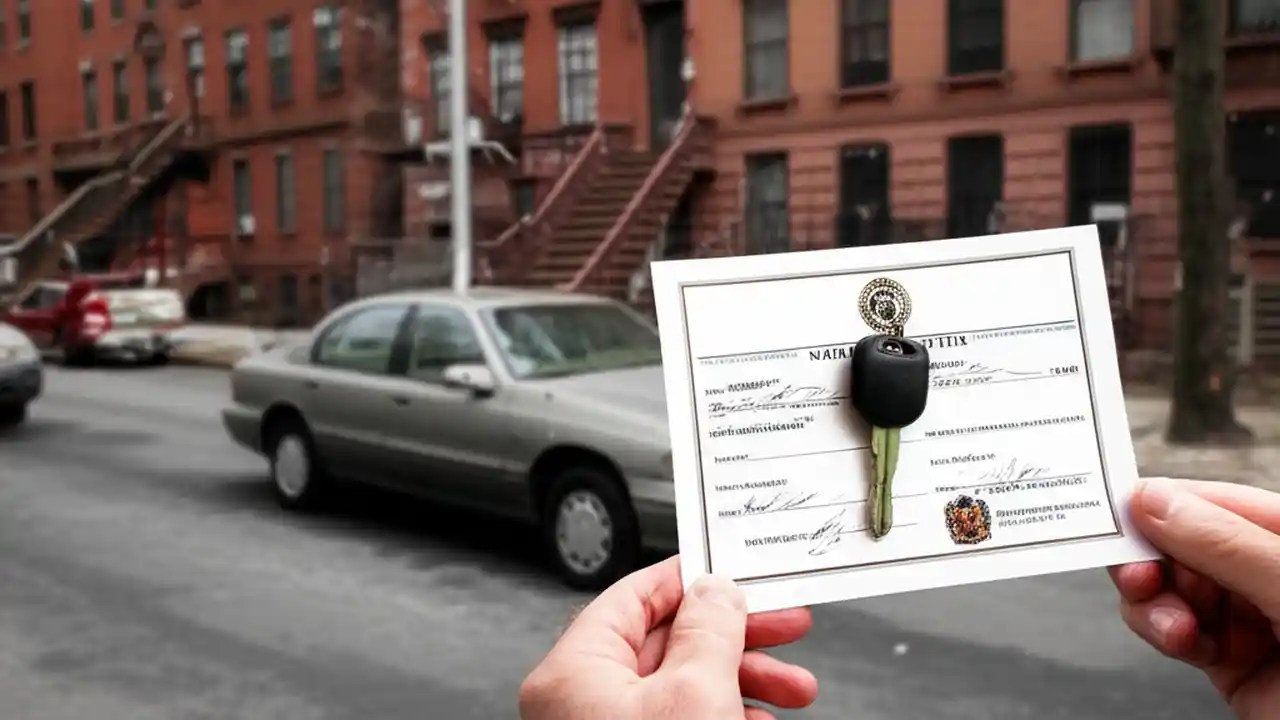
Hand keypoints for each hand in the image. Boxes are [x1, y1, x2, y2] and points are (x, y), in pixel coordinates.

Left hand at [519, 555, 817, 718]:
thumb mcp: (693, 695)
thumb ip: (710, 631)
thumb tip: (718, 590)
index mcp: (573, 671)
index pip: (633, 596)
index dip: (694, 581)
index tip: (738, 575)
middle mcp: (580, 702)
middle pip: (667, 643)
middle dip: (738, 639)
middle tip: (785, 627)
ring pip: (682, 688)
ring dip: (744, 681)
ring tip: (793, 687)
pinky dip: (725, 715)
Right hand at [1109, 477, 1279, 718]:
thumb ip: (1227, 544)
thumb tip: (1156, 500)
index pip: (1218, 501)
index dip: (1166, 503)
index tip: (1119, 513)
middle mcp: (1271, 573)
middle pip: (1184, 545)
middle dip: (1156, 561)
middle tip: (1138, 578)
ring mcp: (1252, 617)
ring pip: (1173, 589)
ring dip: (1157, 605)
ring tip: (1172, 627)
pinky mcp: (1232, 661)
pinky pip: (1177, 631)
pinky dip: (1166, 634)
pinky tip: (1182, 642)